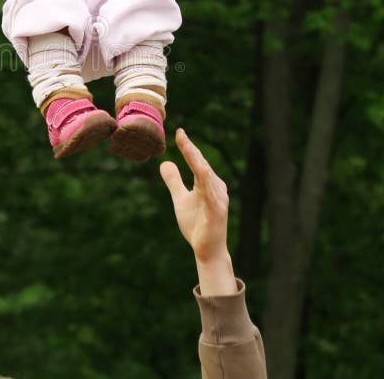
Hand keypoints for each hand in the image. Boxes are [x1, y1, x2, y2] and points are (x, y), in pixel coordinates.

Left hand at [160, 129, 236, 294]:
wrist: (207, 251)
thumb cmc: (197, 224)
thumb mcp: (180, 199)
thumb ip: (174, 181)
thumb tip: (165, 162)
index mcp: (208, 183)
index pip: (197, 161)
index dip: (188, 146)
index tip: (178, 131)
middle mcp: (216, 187)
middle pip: (202, 164)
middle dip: (191, 149)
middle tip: (180, 133)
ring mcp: (218, 199)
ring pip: (206, 175)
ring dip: (197, 160)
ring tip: (187, 146)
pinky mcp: (217, 211)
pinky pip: (210, 193)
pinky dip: (205, 181)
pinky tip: (200, 171)